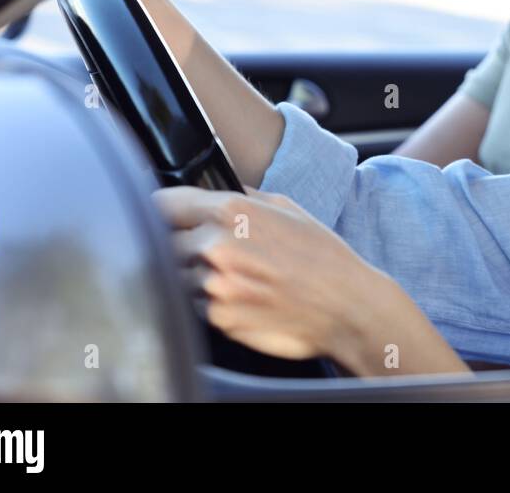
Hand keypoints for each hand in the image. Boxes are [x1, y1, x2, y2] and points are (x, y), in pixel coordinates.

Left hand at [153, 186, 380, 366]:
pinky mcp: (219, 318)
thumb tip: (213, 192)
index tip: (166, 216)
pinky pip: (197, 306)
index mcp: (231, 211)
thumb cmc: (322, 255)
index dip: (163, 209)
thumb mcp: (288, 207)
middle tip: (211, 253)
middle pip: (165, 242)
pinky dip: (212, 302)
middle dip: (182, 245)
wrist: (346, 305)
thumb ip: (244, 197)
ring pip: (179, 276)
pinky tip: (243, 298)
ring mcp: (215, 285)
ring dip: (197, 277)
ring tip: (237, 278)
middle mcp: (217, 246)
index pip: (164, 203)